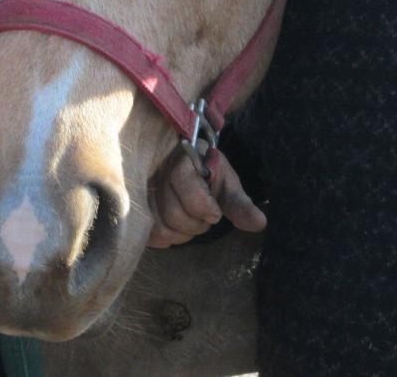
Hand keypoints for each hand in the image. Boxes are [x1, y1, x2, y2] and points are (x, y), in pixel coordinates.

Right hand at [147, 147, 266, 247]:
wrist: (181, 158)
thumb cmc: (206, 171)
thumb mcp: (226, 181)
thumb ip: (239, 202)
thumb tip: (260, 224)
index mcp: (182, 160)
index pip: (187, 188)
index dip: (204, 207)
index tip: (216, 213)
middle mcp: (156, 173)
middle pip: (174, 214)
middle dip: (197, 224)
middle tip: (206, 216)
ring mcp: (142, 190)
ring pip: (161, 227)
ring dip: (182, 233)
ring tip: (191, 220)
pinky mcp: (136, 206)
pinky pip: (149, 234)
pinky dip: (167, 238)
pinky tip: (176, 227)